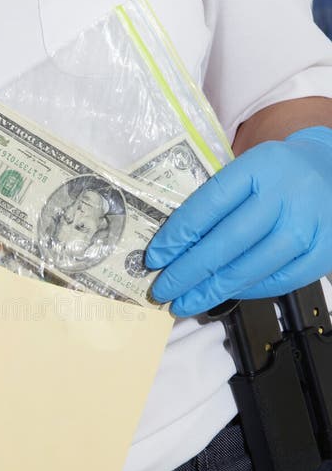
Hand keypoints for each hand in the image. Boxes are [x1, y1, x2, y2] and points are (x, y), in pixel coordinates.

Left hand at [145, 126, 331, 315]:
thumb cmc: (278, 174)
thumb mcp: (247, 169)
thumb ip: (216, 199)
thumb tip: (173, 245)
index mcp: (259, 167)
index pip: (208, 204)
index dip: (177, 236)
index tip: (155, 258)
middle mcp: (284, 196)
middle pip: (226, 243)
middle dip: (187, 273)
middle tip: (162, 290)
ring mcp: (305, 226)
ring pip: (249, 268)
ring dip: (210, 291)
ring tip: (184, 303)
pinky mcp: (322, 251)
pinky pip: (277, 282)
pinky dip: (245, 292)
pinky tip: (223, 295)